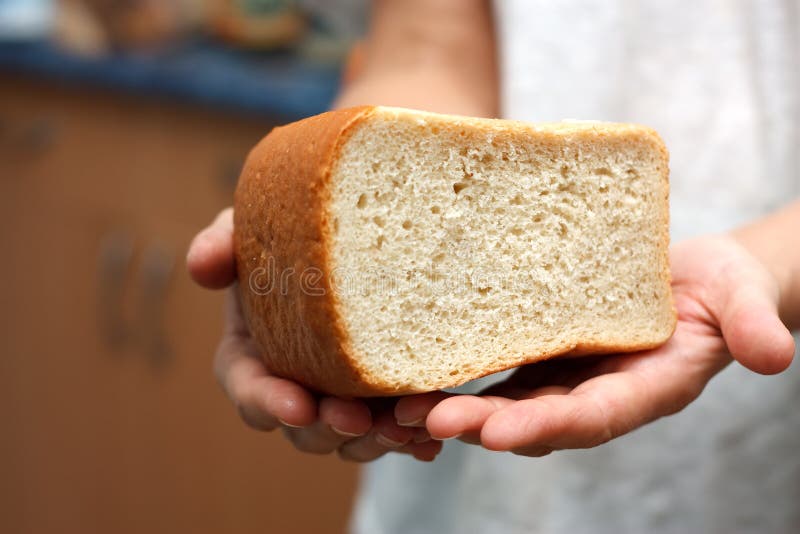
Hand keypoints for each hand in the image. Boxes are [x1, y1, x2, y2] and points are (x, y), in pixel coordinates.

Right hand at [187, 208, 441, 461]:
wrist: (353, 233)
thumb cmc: (291, 231)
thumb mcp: (251, 226)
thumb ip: (223, 241)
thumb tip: (201, 267)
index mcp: (254, 354)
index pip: (249, 390)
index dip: (268, 403)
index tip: (297, 405)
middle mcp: (296, 384)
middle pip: (303, 428)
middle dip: (328, 429)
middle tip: (356, 418)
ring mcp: (340, 397)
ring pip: (351, 440)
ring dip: (376, 441)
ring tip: (405, 427)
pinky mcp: (382, 399)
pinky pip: (395, 431)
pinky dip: (412, 441)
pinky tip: (431, 441)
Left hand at [394, 236, 794, 455]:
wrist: (693, 276)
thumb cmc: (720, 288)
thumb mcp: (742, 298)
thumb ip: (752, 326)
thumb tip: (774, 356)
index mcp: (643, 390)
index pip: (595, 418)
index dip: (550, 427)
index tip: (502, 433)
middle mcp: (596, 392)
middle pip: (535, 418)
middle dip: (482, 423)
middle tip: (426, 419)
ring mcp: (565, 376)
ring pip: (506, 400)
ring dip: (454, 406)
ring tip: (397, 407)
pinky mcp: (542, 350)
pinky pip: (498, 368)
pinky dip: (458, 376)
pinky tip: (413, 372)